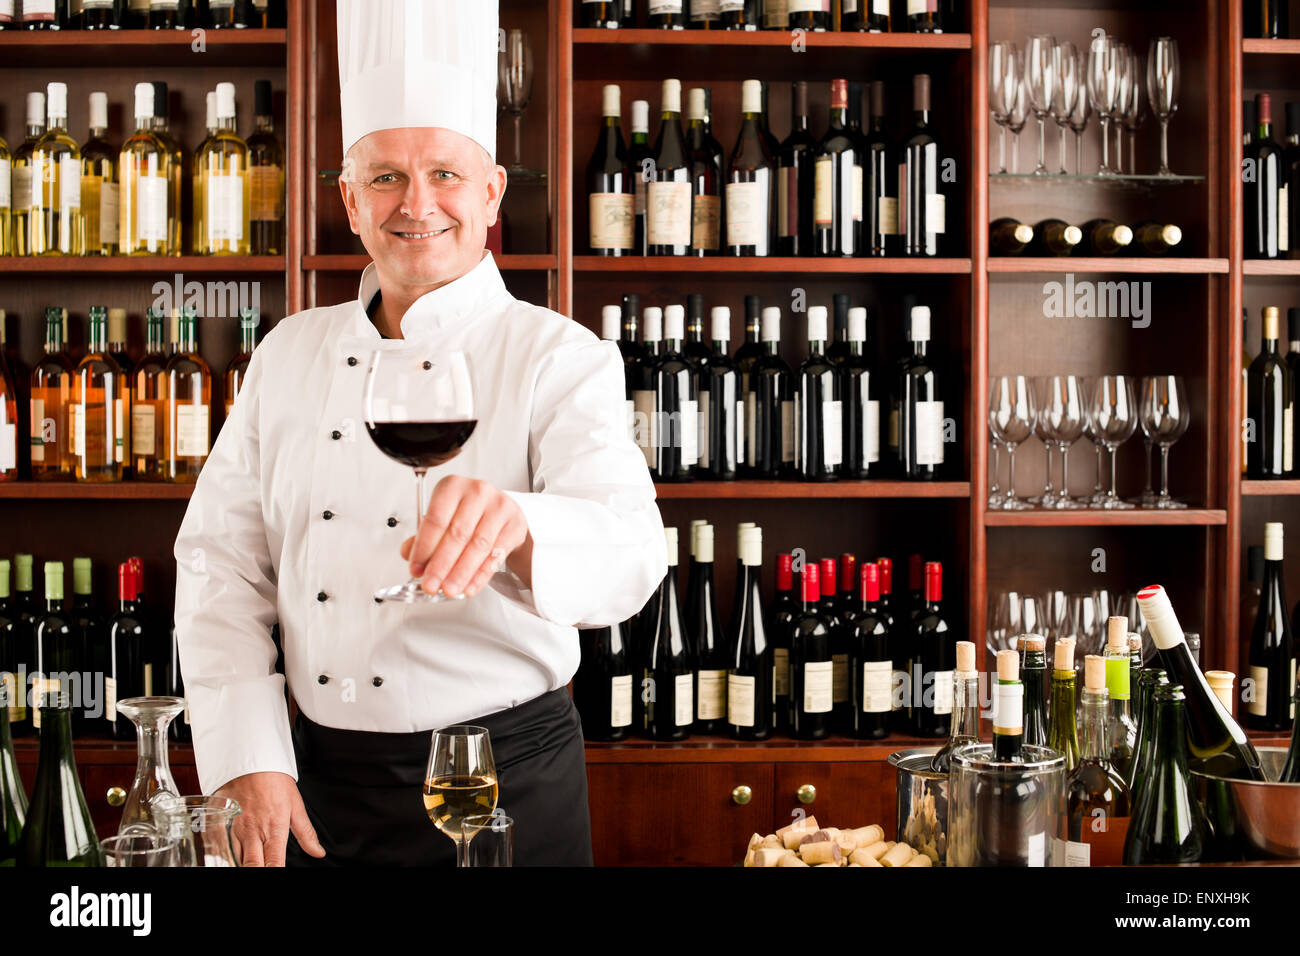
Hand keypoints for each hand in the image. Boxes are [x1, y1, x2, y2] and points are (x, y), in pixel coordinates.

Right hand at [216, 771, 324, 866]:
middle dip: (257, 870)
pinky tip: (234, 857)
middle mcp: (253, 833)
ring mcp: (235, 830)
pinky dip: (227, 856)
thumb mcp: (296, 806)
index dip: (275, 872)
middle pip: (252, 866)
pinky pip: (221, 848)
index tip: (278, 871)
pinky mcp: (220, 824)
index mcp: (274, 830)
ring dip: (244, 864)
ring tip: (254, 861)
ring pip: (236, 860)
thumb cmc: (274, 781)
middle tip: (263, 866)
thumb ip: (306, 833)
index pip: (274, 864)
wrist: (251, 760)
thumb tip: (318, 852)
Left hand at [401, 475, 531, 597]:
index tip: (415, 569)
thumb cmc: (467, 514)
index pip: (435, 519)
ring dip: (461, 573)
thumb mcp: (442, 519)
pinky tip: (469, 586)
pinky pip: (496, 555)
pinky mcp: (515, 524)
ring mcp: (499, 506)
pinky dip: (481, 575)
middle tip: (431, 585)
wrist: (501, 513)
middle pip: (457, 534)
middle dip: (441, 565)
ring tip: (449, 590)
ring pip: (478, 546)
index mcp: (453, 486)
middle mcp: (477, 492)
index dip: (423, 547)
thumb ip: (423, 537)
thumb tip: (408, 554)